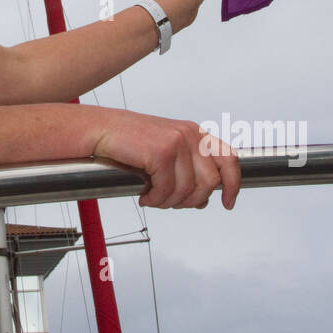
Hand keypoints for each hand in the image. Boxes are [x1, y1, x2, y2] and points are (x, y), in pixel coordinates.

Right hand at [91, 108, 239, 210]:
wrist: (99, 130)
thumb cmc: (128, 142)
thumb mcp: (165, 151)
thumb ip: (187, 170)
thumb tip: (203, 200)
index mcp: (194, 133)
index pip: (229, 158)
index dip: (233, 184)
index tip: (228, 202)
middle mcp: (190, 135)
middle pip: (210, 182)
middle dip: (191, 201)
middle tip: (170, 202)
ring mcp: (177, 142)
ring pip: (188, 190)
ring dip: (169, 202)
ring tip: (153, 198)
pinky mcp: (161, 152)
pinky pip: (166, 190)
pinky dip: (155, 200)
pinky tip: (144, 196)